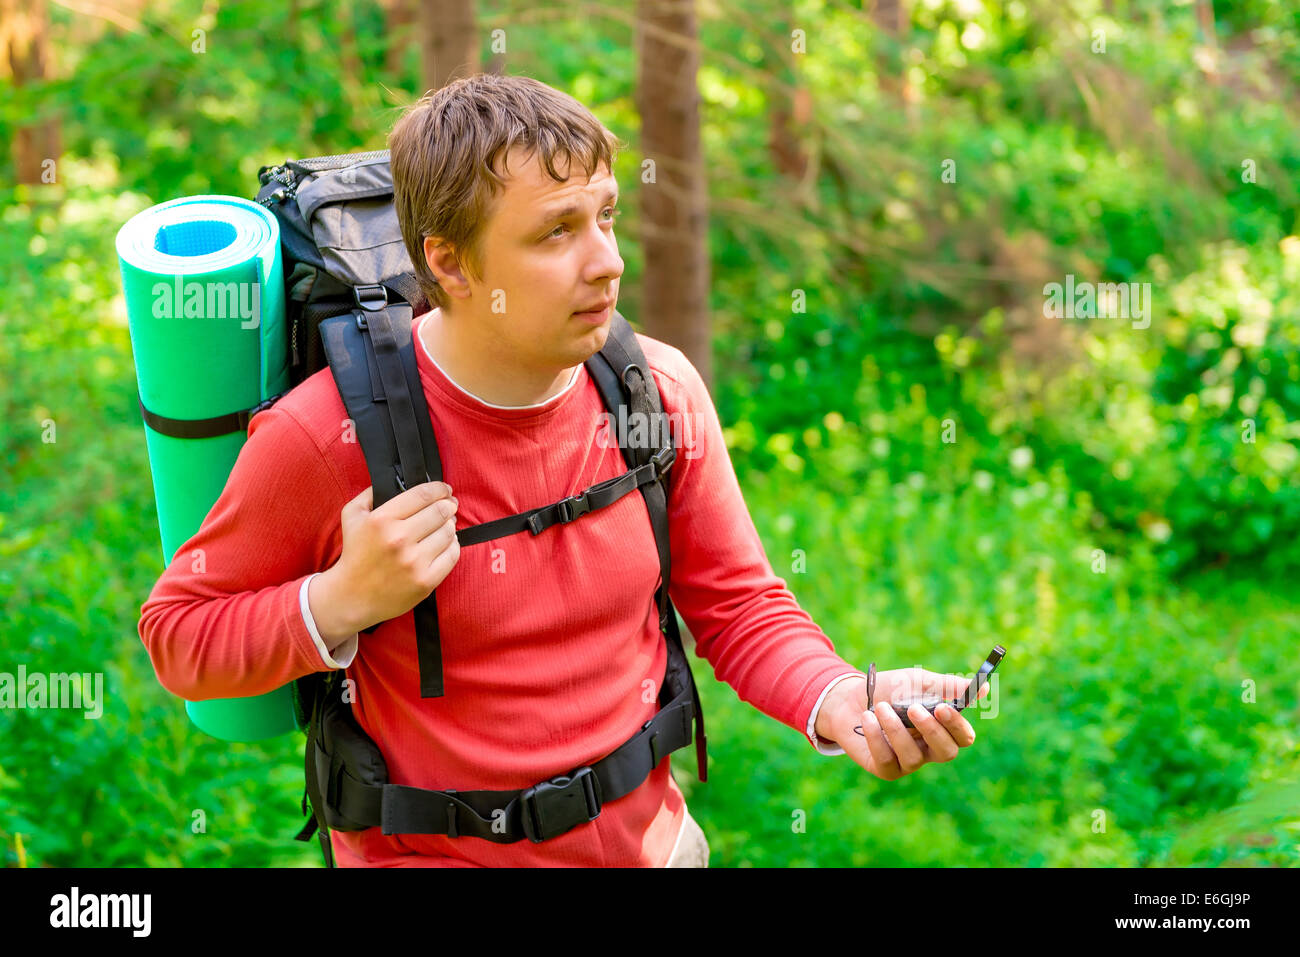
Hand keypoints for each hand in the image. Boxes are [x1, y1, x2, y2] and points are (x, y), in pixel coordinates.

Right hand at [312, 482, 461, 637]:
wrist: (352, 596)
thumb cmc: (354, 553)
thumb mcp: (352, 515)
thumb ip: (370, 493)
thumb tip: (396, 479)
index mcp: (381, 520)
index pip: (423, 495)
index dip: (440, 489)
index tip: (445, 489)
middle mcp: (399, 539)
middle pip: (440, 512)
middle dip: (448, 505)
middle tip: (450, 505)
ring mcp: (414, 562)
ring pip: (448, 532)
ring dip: (450, 525)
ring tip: (446, 524)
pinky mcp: (425, 581)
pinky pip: (452, 555)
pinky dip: (453, 545)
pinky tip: (446, 543)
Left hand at [816, 667, 988, 780]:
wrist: (849, 698)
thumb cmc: (889, 690)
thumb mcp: (917, 682)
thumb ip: (947, 686)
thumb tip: (983, 689)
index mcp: (942, 728)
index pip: (963, 737)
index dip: (957, 726)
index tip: (942, 707)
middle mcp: (929, 750)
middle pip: (946, 753)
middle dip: (931, 731)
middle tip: (913, 708)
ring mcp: (908, 762)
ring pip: (913, 756)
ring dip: (895, 729)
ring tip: (880, 707)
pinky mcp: (886, 769)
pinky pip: (887, 760)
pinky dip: (876, 737)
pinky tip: (867, 718)